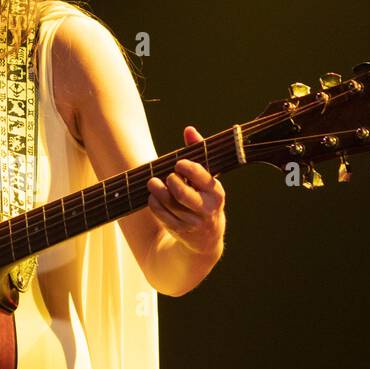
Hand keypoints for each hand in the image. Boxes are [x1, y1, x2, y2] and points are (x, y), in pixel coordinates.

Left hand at [146, 126, 225, 256]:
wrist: (206, 238)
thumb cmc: (204, 197)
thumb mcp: (206, 178)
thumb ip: (198, 152)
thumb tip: (189, 129)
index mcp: (216, 193)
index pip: (201, 177)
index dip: (187, 168)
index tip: (178, 164)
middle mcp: (206, 209)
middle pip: (181, 193)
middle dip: (170, 181)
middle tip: (167, 175)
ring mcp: (192, 222)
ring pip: (168, 203)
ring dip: (157, 190)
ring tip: (153, 182)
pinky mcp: (179, 231)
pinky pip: (161, 214)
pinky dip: (154, 203)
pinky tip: (154, 196)